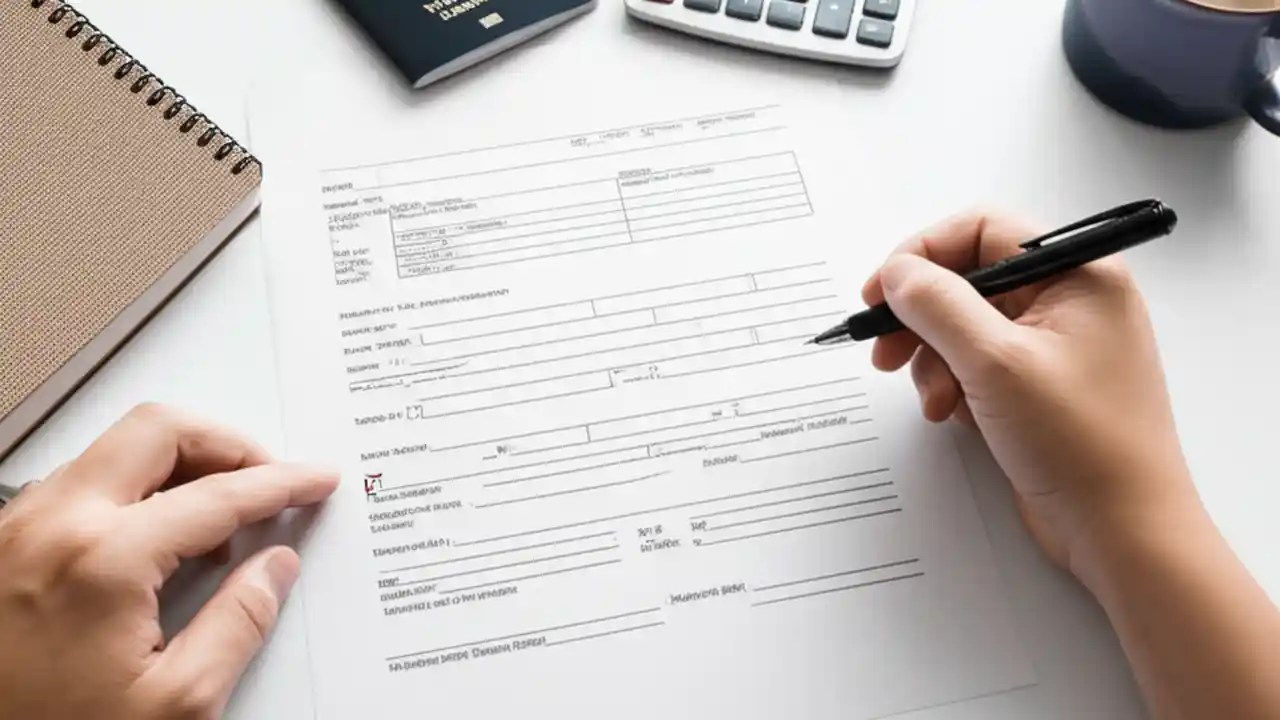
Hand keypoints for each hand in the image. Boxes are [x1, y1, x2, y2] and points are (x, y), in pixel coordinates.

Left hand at [0, 405, 337, 719]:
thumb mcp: (174, 705)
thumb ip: (238, 624)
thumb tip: (274, 567)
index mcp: (103, 559)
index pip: (218, 495)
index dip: (281, 483)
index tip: (314, 481)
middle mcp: (52, 525)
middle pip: (158, 431)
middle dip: (227, 445)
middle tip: (268, 478)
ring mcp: (17, 530)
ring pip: (115, 448)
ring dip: (178, 463)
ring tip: (218, 515)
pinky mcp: (1, 547)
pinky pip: (79, 482)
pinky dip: (134, 487)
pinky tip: (158, 535)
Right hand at [861, 211, 1199, 578]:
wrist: (1122, 532)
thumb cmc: (1081, 443)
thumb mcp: (996, 362)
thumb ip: (938, 305)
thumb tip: (896, 273)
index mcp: (1078, 273)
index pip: (982, 230)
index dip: (923, 254)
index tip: (880, 292)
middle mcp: (1069, 300)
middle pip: (967, 281)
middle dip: (921, 319)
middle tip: (883, 351)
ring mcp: (1054, 345)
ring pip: (964, 328)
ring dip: (935, 362)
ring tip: (938, 403)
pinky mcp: (1038, 386)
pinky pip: (976, 366)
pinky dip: (954, 387)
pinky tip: (958, 417)